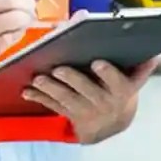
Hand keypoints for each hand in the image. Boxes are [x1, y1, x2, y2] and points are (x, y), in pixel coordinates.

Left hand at [22, 52, 160, 144]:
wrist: (115, 121)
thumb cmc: (120, 86)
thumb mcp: (131, 73)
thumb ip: (133, 57)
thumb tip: (130, 39)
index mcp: (123, 89)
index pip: (117, 81)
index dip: (108, 73)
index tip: (97, 62)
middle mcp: (105, 103)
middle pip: (87, 90)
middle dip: (72, 79)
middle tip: (59, 68)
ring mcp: (87, 112)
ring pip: (67, 100)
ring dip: (51, 89)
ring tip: (38, 77)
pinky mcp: (70, 116)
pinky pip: (54, 107)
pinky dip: (39, 98)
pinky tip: (27, 90)